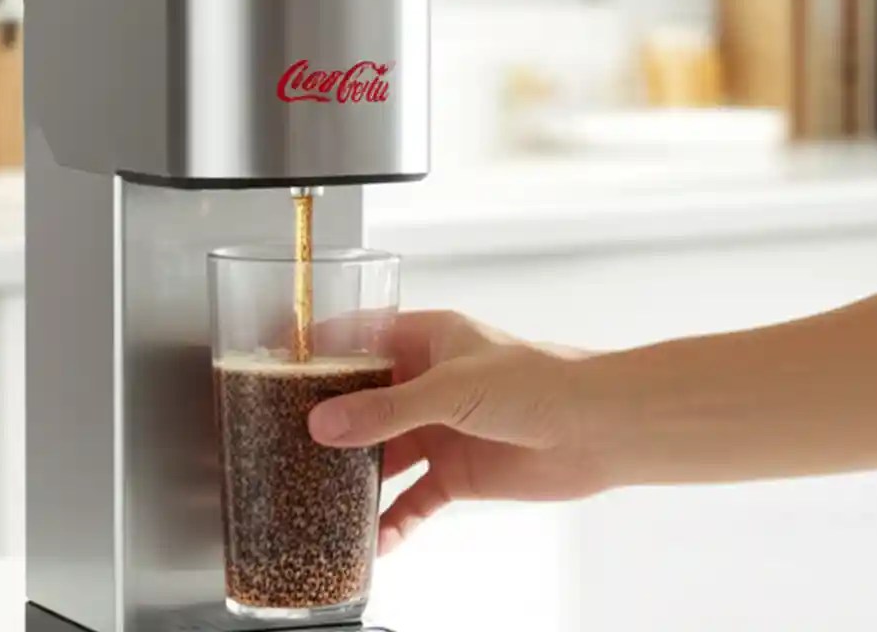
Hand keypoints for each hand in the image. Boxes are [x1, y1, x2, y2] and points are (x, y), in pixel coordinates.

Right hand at [307, 311, 607, 553]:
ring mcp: (440, 429)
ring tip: (314, 495)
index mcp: (428, 339)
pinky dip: (392, 520)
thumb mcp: (450, 390)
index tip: (277, 362)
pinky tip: (373, 539)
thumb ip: (385, 410)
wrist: (599, 430)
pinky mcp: (457, 473)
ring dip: (353, 477)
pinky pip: (412, 499)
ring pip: (382, 454)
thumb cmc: (540, 384)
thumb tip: (324, 423)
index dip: (319, 348)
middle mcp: (428, 382)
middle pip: (363, 400)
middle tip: (284, 439)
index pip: (360, 336)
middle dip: (327, 421)